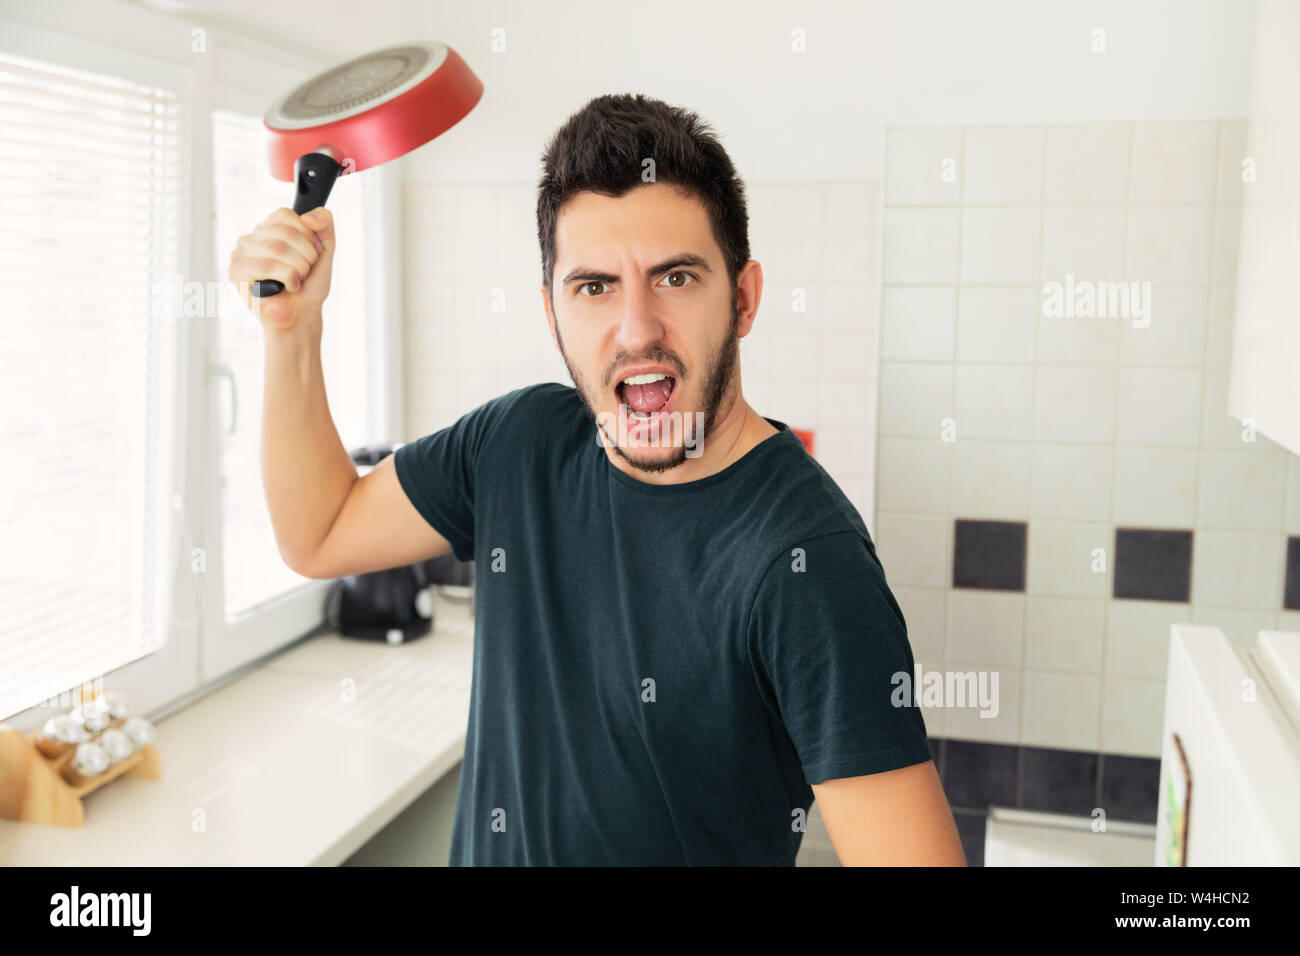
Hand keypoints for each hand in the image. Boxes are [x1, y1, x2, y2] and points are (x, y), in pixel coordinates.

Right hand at [227, 206, 334, 330]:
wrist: (303, 314)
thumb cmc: (309, 284)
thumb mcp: (325, 250)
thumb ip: (324, 223)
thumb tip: (309, 216)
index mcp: (268, 228)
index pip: (286, 215)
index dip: (307, 236)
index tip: (311, 255)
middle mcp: (251, 238)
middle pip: (284, 233)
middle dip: (306, 257)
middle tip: (304, 272)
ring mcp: (240, 253)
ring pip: (277, 249)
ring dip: (298, 269)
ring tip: (296, 280)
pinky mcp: (235, 272)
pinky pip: (267, 266)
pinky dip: (288, 279)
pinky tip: (287, 287)